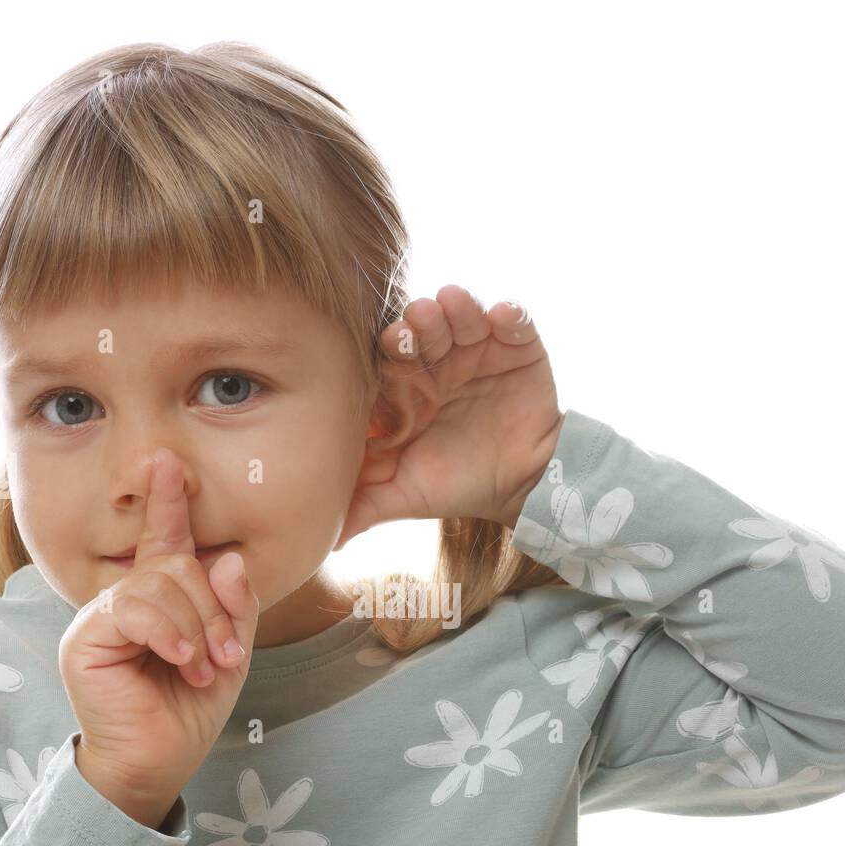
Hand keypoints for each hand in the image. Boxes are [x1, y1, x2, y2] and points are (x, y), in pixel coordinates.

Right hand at [59, 448, 259, 821]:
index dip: (167, 503)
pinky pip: (133, 609)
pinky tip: (180, 662)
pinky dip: (168, 634)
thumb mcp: (228, 654)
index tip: (170, 464)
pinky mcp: (84, 637)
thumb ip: (234, 607)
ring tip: (201, 668)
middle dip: (212, 608)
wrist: (158, 762)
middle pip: (175, 564)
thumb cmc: (188, 709)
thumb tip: (227, 558)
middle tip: (225, 654)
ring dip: (194, 628)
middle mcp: (124, 599)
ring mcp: (99, 616)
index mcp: (157, 598)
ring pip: (157, 584)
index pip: (163, 540)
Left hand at [334, 285, 565, 548]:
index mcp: (408, 385)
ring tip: (454, 304)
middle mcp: (440, 360)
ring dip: (457, 307)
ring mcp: (478, 349)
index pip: (391, 356)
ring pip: (462, 314)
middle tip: (418, 320)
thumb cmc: (457, 486)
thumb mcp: (407, 496)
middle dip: (420, 320)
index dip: (390, 349)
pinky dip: (507, 313)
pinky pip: (513, 320)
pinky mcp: (518, 346)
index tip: (390, 347)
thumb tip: (323, 540)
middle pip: (424, 327)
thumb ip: (366, 506)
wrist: (521, 488)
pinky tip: (500, 316)